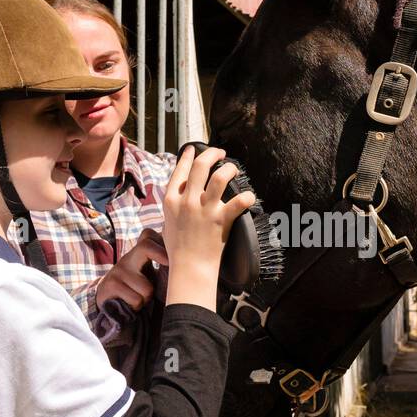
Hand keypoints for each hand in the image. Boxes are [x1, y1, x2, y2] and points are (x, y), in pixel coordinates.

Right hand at [94, 228, 167, 310]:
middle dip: (161, 258)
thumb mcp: (152, 273)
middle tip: (168, 268)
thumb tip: (196, 259)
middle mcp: (128, 257)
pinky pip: (136, 299)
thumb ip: (166, 265)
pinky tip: (132, 304)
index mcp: (139, 253)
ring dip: (147, 297)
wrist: (110, 300)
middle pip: (145, 246)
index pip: (149, 236)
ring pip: (146, 288)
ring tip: (142, 297)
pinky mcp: (110, 285)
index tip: (174, 257)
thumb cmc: (139, 287)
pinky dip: (137, 305)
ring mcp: (118, 270)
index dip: (163, 244)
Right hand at [162, 145, 255, 310]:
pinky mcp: (221, 220)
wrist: (189, 267)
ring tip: (233, 170)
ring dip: (229, 169)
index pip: (180, 170)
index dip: (188, 155)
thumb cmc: (178, 249)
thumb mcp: (167, 222)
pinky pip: (239, 201)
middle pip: (200, 166)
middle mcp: (187, 201)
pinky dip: (247, 196)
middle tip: (220, 153)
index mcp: (171, 201)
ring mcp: (205, 209)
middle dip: (212, 154)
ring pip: (219, 177)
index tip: (194, 149)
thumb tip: (179, 194)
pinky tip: (249, 196)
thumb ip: (173, 206)